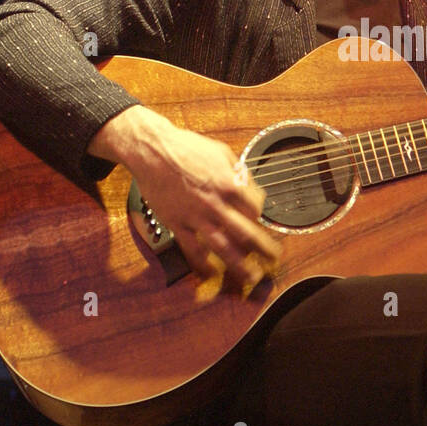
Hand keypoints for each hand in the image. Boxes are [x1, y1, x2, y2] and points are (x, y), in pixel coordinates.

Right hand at [90, 106, 281, 294]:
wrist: (153, 150)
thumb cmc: (187, 148)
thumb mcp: (222, 152)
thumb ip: (240, 173)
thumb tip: (254, 190)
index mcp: (229, 184)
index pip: (255, 210)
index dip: (261, 218)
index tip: (260, 223)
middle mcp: (216, 204)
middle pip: (246, 233)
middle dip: (263, 250)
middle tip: (273, 260)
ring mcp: (196, 216)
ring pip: (222, 247)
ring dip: (239, 265)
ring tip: (251, 277)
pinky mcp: (176, 224)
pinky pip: (192, 250)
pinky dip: (202, 265)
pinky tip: (210, 273)